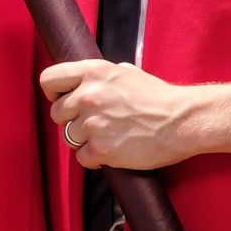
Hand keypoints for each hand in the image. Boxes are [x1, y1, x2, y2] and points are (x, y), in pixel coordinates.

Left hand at [40, 60, 230, 169]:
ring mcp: (93, 123)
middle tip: (93, 123)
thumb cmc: (158, 97)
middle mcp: (88, 96)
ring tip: (108, 136)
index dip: (53, 93)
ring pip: (68, 137)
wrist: (181, 121)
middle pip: (57, 114)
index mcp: (92, 72)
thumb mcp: (125, 72)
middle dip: (72, 120)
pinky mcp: (101, 149)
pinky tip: (112, 151)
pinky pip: (82, 158)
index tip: (63, 99)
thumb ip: (99, 77)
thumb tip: (83, 81)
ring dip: (84, 140)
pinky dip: (95, 158)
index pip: (48, 80)